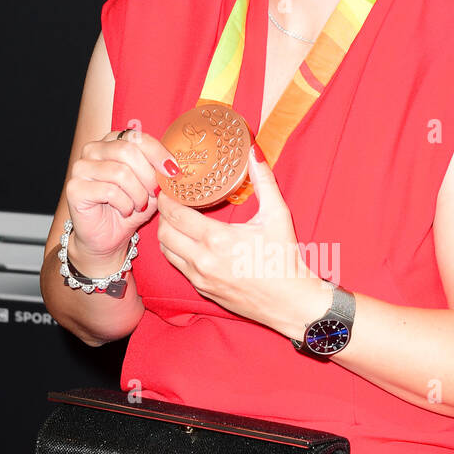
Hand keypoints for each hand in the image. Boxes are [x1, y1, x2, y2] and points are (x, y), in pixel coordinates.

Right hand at [65, 123, 181, 262]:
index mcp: (112, 142)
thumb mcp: (151, 187)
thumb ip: (159, 172)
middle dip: (148, 176)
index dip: (159, 154)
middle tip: (154, 194)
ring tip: (139, 205)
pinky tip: (125, 211)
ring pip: (120, 172)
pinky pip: (109, 191)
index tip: (173, 172)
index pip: (137, 137)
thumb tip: (174, 166)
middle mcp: (93, 149)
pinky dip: (124, 204)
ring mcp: (81, 167)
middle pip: (128, 151)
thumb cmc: (129, 208)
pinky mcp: (74, 188)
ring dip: (137, 194)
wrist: (107, 237)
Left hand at [155, 145, 330, 334]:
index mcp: (217, 239)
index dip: (166, 198)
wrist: (289, 302)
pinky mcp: (202, 289)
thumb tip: (254, 151)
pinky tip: (190, 242)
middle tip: (172, 202)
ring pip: (166, 252)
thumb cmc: (284, 259)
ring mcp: (200, 277)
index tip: (169, 187)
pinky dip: (177, 252)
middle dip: (163, 215)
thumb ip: (264, 181)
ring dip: (168, 234)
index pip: (175, 214)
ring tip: (178, 220)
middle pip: (164, 232)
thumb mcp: (277, 216)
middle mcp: (202, 260)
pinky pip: (179, 267)